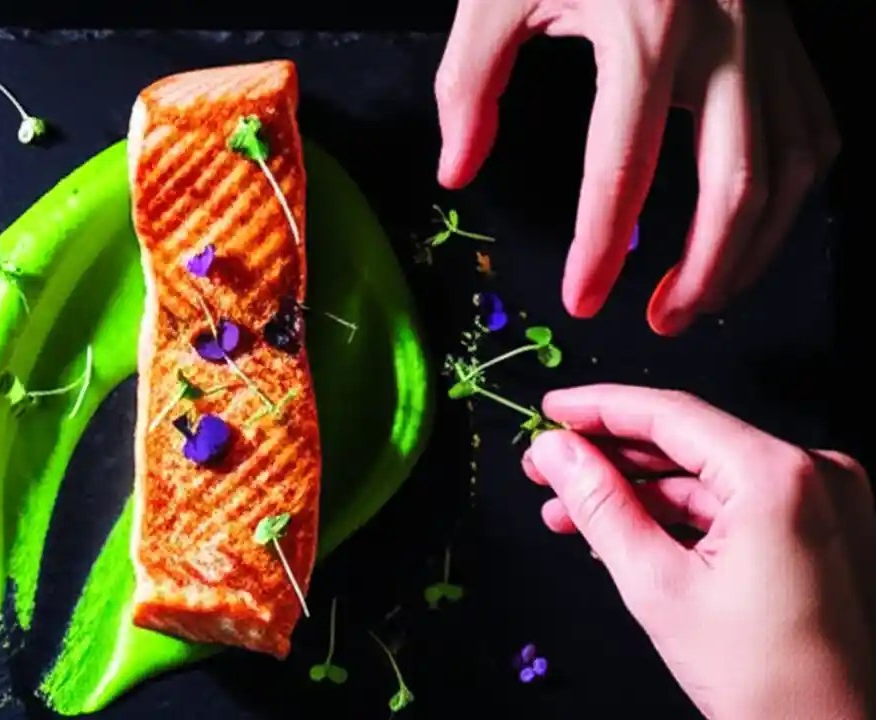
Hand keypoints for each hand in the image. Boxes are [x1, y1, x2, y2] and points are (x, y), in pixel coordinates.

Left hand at [434, 0, 839, 335]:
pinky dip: (791, 189)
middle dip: (702, 272)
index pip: (624, 168)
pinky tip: (755, 225)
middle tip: (661, 324)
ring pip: (790, 167)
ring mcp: (768, 36)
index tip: (582, 299)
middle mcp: (723, 38)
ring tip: (704, 297)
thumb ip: (469, 84)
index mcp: (645, 29)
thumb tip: (457, 171)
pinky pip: (813, 127)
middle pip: (736, 184)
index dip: (602, 247)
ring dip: (754, 248)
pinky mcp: (786, 34)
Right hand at [521, 385, 874, 719]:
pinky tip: (624, 530)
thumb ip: (599, 505)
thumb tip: (556, 452)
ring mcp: (824, 499)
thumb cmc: (764, 679)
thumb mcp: (656, 585)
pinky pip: (735, 501)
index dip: (598, 408)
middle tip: (547, 468)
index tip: (550, 411)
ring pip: (707, 474)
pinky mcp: (821, 527)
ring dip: (637, 490)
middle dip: (609, 456)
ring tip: (570, 512)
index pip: (670, 414)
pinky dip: (679, 513)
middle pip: (688, 440)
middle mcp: (813, 473)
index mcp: (778, 475)